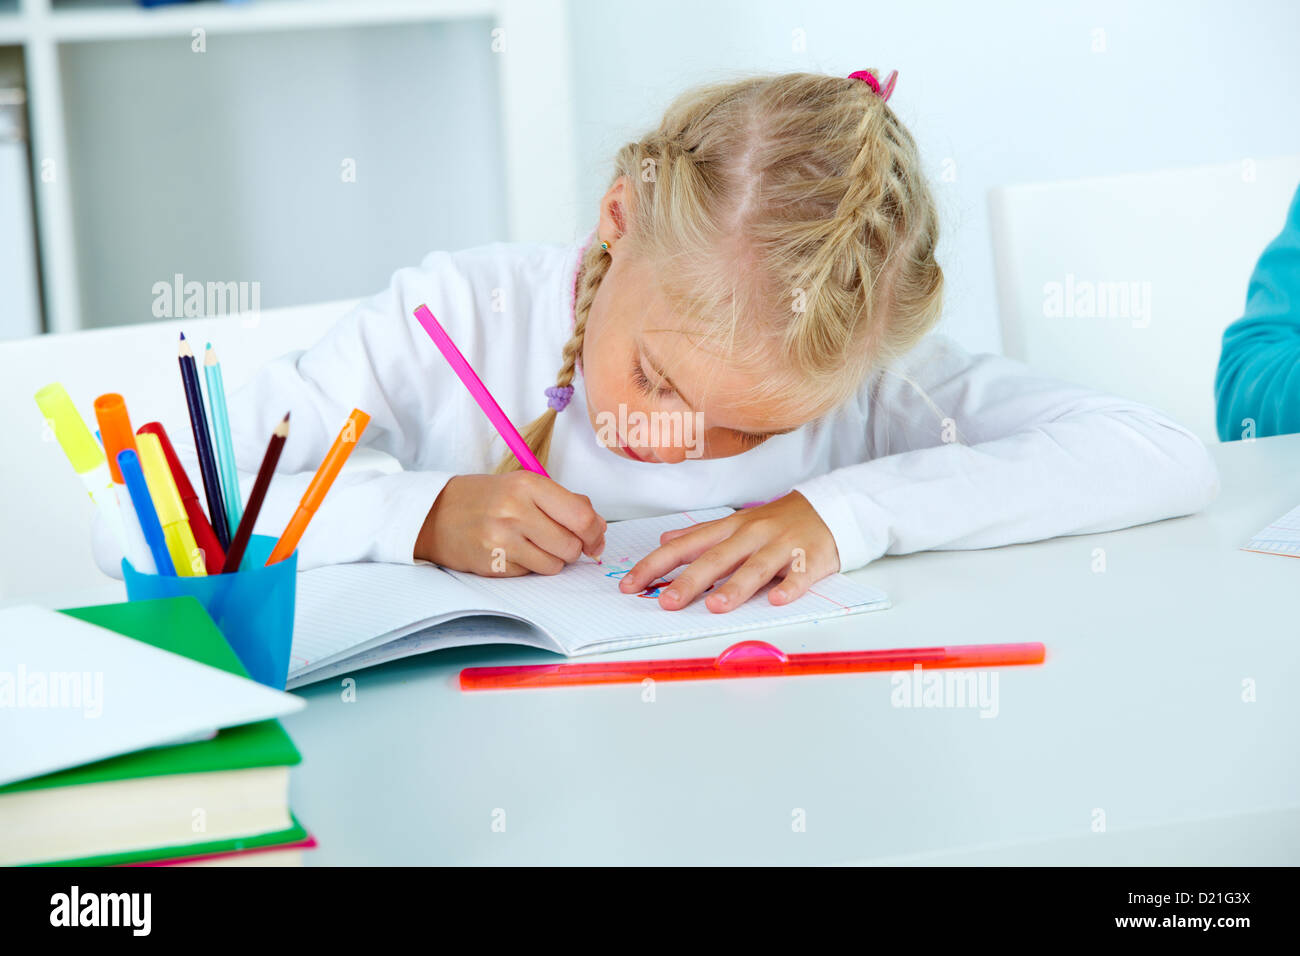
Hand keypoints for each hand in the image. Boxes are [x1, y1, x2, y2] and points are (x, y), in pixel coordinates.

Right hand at [415, 473, 605, 574]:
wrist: (436, 514)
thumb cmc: (486, 498)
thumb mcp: (524, 486)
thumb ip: (565, 502)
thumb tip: (599, 527)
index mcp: (528, 485)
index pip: (581, 516)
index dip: (595, 533)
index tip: (595, 539)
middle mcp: (515, 511)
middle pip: (571, 546)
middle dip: (573, 549)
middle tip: (560, 542)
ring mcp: (502, 539)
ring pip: (554, 565)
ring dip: (552, 560)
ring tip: (532, 545)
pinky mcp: (493, 563)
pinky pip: (530, 574)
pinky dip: (529, 567)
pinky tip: (513, 552)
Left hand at [617, 492, 839, 611]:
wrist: (829, 508)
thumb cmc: (778, 521)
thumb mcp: (736, 523)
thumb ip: (700, 535)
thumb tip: (664, 540)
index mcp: (729, 529)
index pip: (685, 547)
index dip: (655, 565)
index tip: (629, 585)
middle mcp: (751, 535)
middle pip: (716, 558)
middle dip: (689, 581)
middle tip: (666, 603)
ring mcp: (781, 546)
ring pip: (755, 567)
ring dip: (736, 587)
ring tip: (716, 606)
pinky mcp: (811, 558)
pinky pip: (800, 575)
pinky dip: (790, 588)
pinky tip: (778, 601)